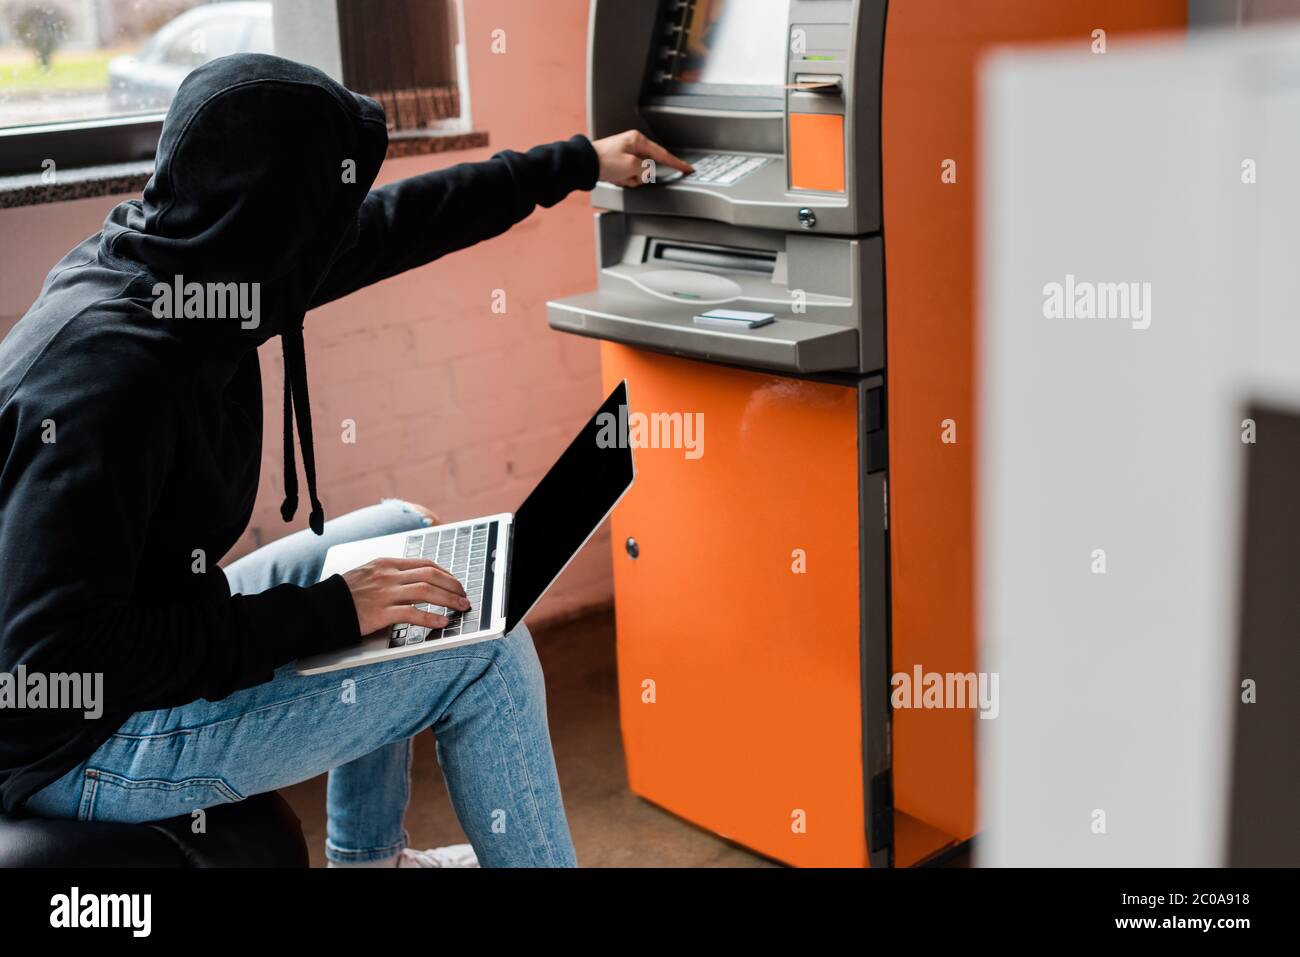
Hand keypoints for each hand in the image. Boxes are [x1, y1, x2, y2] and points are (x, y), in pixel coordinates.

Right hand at [341, 557, 468, 635]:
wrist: (320, 608)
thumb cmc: (344, 595)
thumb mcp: (367, 574)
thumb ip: (389, 575)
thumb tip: (414, 582)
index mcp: (386, 564)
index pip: (424, 564)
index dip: (445, 573)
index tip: (455, 583)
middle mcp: (388, 575)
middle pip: (431, 575)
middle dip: (453, 585)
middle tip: (465, 596)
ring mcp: (385, 593)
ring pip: (427, 591)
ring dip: (449, 600)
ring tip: (461, 608)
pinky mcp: (381, 612)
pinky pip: (412, 613)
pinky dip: (431, 618)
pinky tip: (442, 622)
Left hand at [592, 130, 693, 187]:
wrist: (584, 165)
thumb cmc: (603, 161)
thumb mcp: (630, 166)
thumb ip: (645, 170)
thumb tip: (646, 174)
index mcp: (637, 140)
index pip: (663, 154)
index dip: (676, 163)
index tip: (687, 168)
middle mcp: (632, 144)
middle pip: (648, 167)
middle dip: (638, 175)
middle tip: (627, 175)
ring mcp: (625, 153)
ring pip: (638, 173)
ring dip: (629, 179)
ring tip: (618, 176)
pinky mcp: (619, 162)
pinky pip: (629, 175)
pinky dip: (623, 179)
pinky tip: (614, 176)